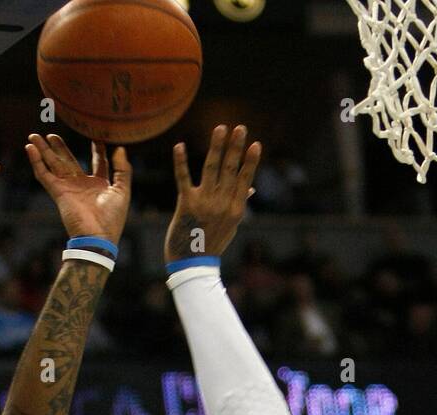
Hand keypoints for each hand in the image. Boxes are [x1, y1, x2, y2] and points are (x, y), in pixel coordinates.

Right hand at [26, 134, 131, 245]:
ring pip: (53, 164)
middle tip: (52, 135)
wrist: (97, 237)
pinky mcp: (57, 192)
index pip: (98, 162)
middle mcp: (83, 184)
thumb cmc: (112, 218)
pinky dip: (36, 161)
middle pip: (69, 161)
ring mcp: (68, 187)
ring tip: (35, 136)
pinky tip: (30, 148)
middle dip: (60, 148)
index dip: (97, 149)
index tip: (96, 136)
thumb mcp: (122, 190)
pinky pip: (43, 174)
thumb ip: (122, 169)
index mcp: (100, 185)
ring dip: (44, 150)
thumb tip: (120, 148)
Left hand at [165, 124, 261, 263]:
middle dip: (236, 147)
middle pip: (230, 170)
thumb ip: (240, 203)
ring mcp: (204, 203)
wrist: (193, 264)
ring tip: (220, 128)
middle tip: (240, 127)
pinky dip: (181, 162)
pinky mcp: (186, 204)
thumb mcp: (231, 226)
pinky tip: (180, 146)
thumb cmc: (212, 244)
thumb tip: (250, 186)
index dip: (250, 161)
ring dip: (216, 147)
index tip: (256, 144)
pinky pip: (183, 179)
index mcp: (235, 208)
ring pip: (212, 169)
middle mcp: (222, 203)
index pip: (244, 179)